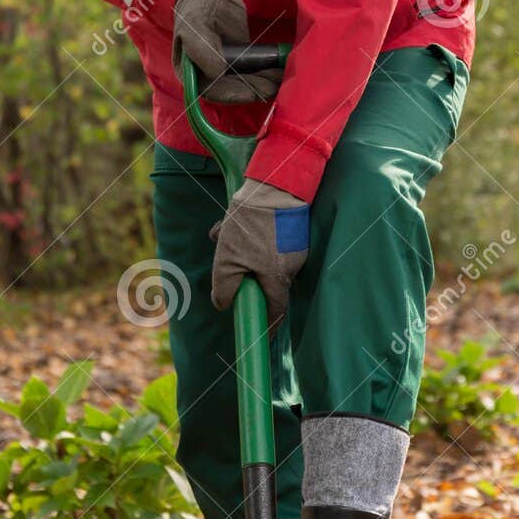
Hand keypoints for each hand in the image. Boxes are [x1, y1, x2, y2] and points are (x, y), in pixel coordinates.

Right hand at [171, 0, 281, 101]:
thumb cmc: (197, 6)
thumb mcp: (194, 21)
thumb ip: (201, 46)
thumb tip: (216, 73)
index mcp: (191, 72)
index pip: (214, 91)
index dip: (235, 94)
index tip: (255, 91)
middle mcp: (208, 76)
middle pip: (234, 90)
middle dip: (255, 88)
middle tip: (275, 83)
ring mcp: (226, 70)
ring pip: (246, 82)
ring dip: (264, 81)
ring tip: (281, 75)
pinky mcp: (241, 63)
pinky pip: (254, 71)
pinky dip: (267, 71)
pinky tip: (280, 68)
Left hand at [210, 176, 309, 328]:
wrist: (274, 184)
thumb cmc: (251, 224)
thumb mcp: (227, 258)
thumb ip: (224, 286)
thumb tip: (223, 304)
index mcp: (278, 277)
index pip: (277, 310)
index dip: (269, 325)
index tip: (262, 334)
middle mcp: (292, 265)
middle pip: (270, 283)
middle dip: (250, 278)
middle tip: (234, 268)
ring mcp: (295, 246)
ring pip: (267, 259)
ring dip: (246, 253)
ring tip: (228, 234)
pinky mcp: (293, 229)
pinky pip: (270, 241)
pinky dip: (252, 237)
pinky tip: (235, 222)